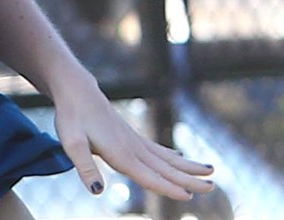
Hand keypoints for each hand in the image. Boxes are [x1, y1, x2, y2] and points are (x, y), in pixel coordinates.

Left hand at [51, 80, 214, 200]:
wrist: (76, 88)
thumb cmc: (71, 116)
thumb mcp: (72, 143)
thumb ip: (85, 168)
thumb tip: (97, 192)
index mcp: (120, 153)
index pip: (148, 175)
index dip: (168, 187)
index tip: (188, 196)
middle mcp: (132, 147)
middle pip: (165, 168)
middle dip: (189, 179)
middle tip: (212, 187)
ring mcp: (133, 140)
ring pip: (166, 157)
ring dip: (187, 166)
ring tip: (210, 171)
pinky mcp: (130, 135)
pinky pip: (156, 149)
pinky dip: (171, 155)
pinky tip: (180, 157)